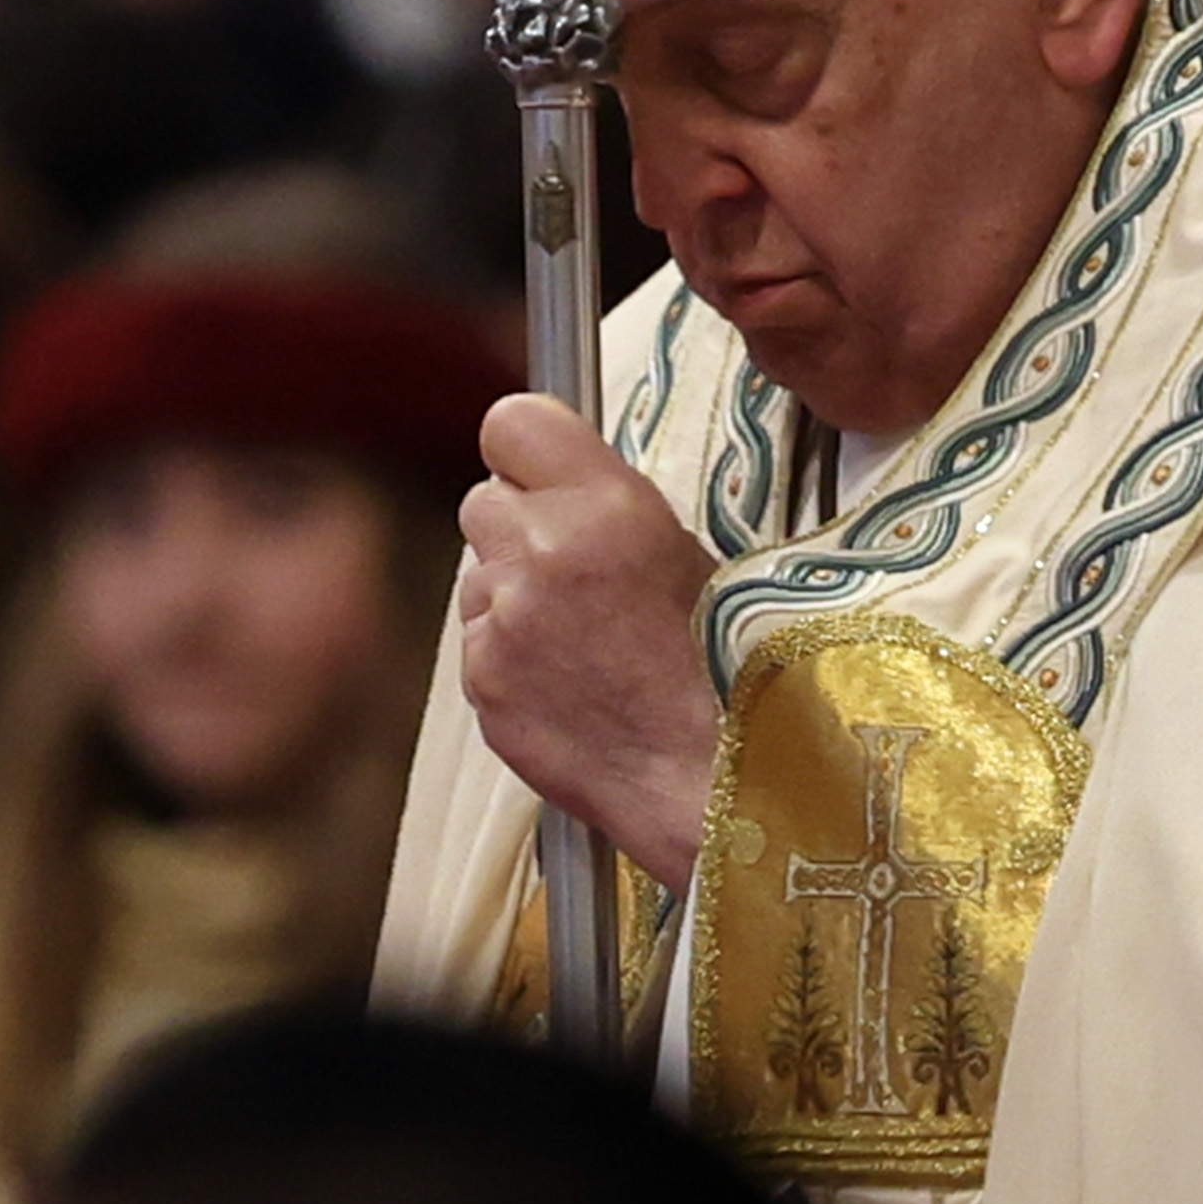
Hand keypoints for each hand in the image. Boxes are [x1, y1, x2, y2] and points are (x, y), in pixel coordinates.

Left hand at [457, 393, 722, 888]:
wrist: (712, 780)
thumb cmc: (723, 668)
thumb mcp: (688, 554)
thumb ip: (605, 509)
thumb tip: (556, 488)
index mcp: (604, 506)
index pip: (511, 423)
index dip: (525, 450)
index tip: (539, 471)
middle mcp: (541, 552)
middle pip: (482, 501)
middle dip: (518, 529)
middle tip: (571, 572)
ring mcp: (503, 622)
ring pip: (479, 579)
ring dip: (514, 598)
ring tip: (583, 645)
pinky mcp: (480, 682)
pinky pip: (480, 645)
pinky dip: (510, 659)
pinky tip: (568, 687)